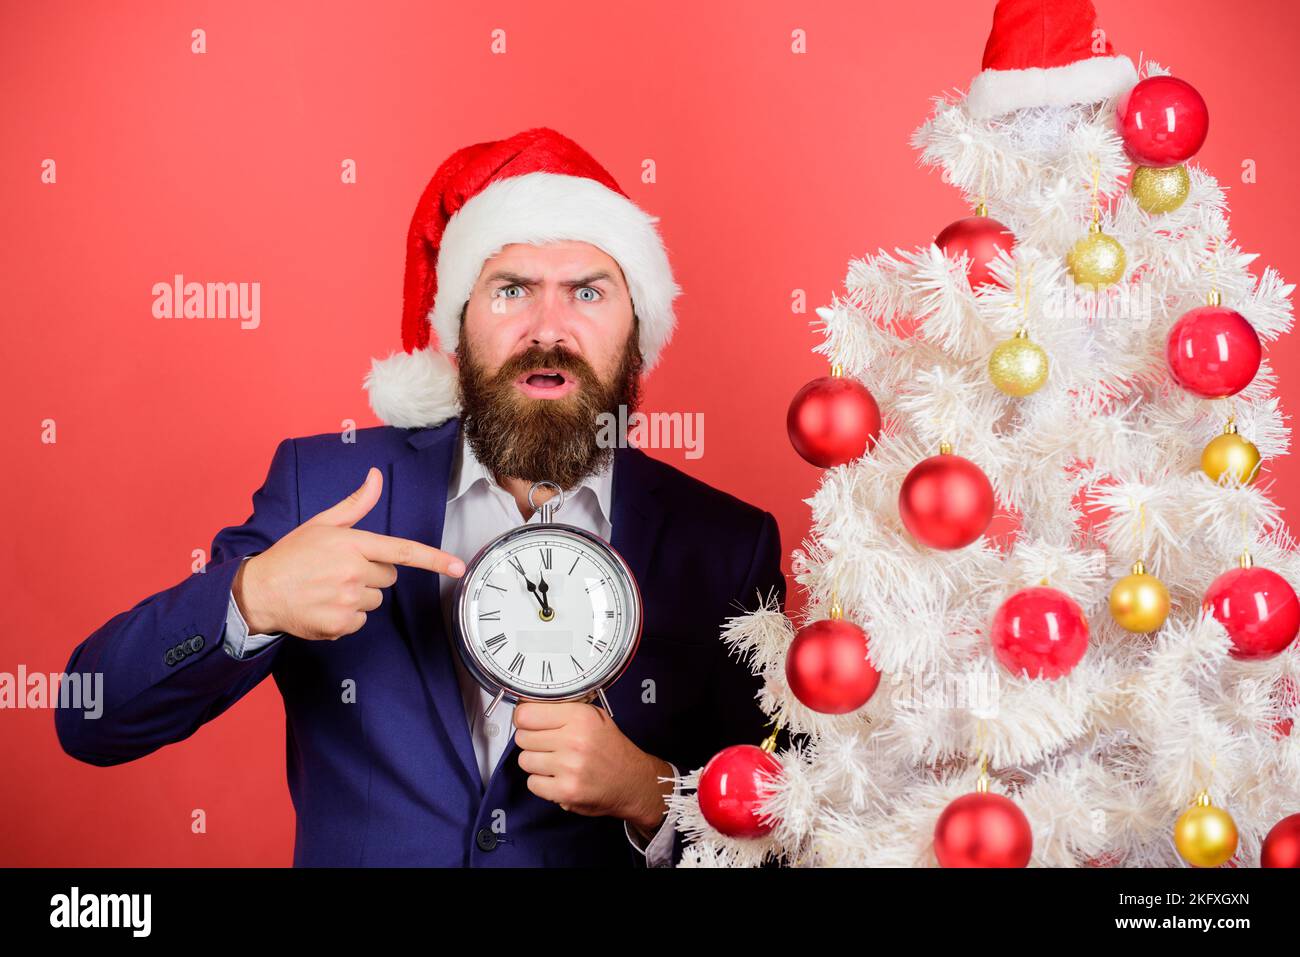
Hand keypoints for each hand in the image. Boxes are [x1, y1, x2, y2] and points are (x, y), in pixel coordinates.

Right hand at [233, 467, 465, 639]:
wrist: (259, 591)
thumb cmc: (292, 556)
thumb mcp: (322, 523)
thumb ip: (356, 503)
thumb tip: (376, 477)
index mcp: (353, 544)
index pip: (402, 551)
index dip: (434, 559)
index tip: (458, 567)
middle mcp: (354, 572)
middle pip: (390, 577)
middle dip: (372, 574)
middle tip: (340, 570)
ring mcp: (347, 600)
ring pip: (376, 600)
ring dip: (360, 596)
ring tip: (329, 588)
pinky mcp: (340, 624)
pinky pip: (360, 620)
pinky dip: (346, 616)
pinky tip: (325, 605)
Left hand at [514, 701, 674, 833]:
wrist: (632, 782)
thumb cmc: (611, 749)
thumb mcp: (594, 716)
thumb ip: (562, 709)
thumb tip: (525, 708)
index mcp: (580, 716)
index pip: (525, 714)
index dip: (523, 719)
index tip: (528, 722)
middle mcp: (574, 740)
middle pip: (522, 737)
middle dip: (531, 741)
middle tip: (547, 745)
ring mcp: (569, 767)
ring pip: (524, 760)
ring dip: (536, 763)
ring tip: (554, 762)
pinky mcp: (566, 791)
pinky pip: (532, 783)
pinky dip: (541, 783)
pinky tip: (557, 778)